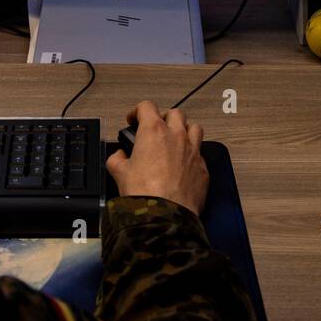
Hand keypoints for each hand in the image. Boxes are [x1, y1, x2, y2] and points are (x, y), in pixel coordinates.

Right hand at [105, 100, 208, 215]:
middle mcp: (177, 136)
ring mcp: (193, 151)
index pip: (147, 106)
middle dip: (164, 118)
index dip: (137, 111)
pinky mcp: (203, 168)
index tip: (133, 120)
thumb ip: (117, 159)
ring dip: (184, 130)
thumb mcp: (119, 173)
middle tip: (155, 130)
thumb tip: (119, 157)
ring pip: (194, 128)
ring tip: (175, 141)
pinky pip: (200, 154)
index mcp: (154, 131)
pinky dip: (192, 155)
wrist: (165, 214)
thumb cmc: (144, 191)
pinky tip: (183, 165)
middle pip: (175, 113)